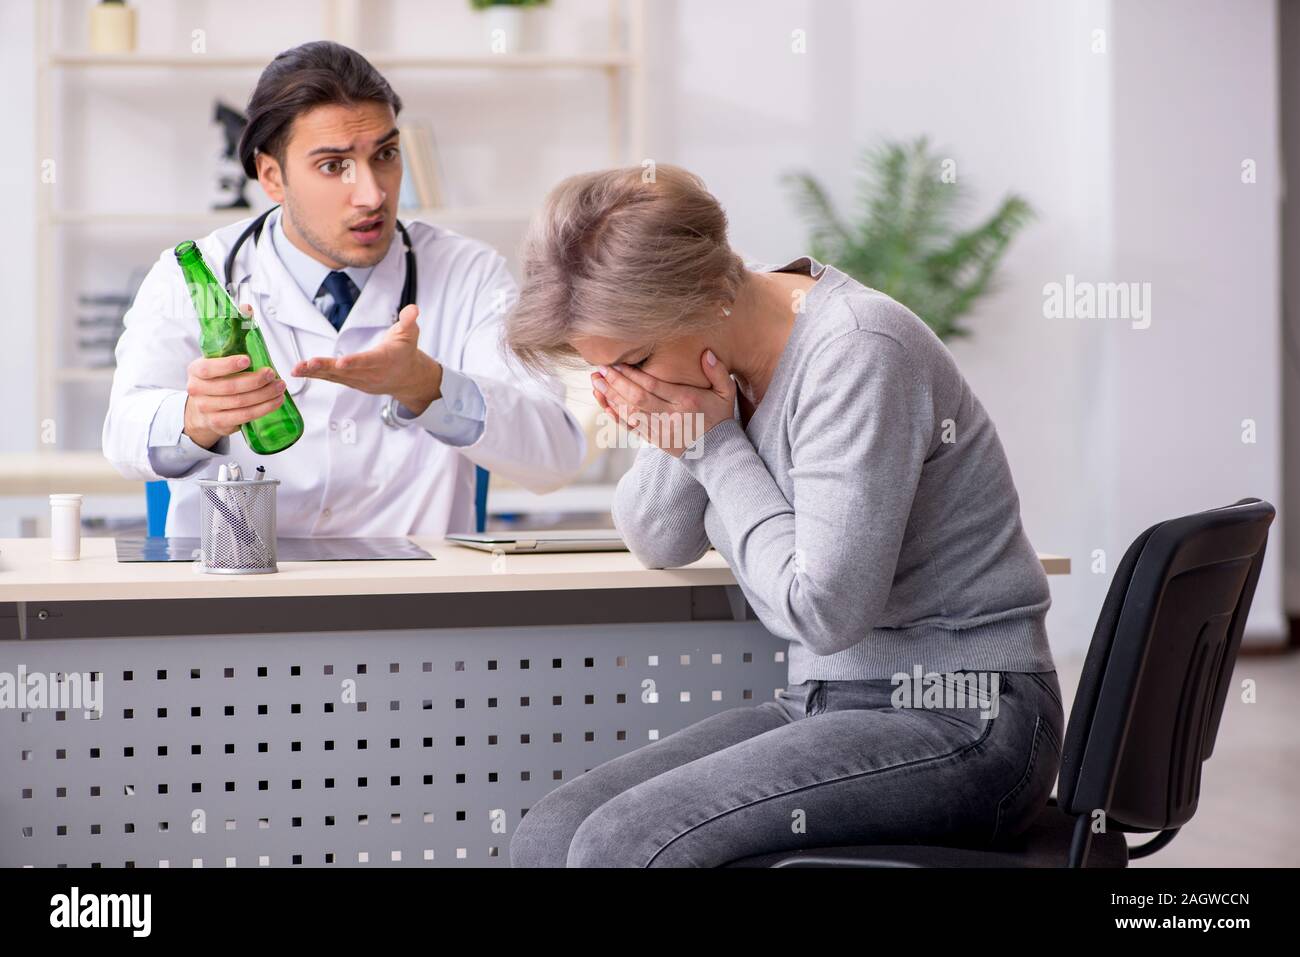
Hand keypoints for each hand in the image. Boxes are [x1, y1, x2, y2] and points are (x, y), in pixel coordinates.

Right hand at [183, 306, 286, 448]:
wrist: (203, 408)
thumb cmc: (217, 378)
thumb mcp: (219, 356)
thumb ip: (234, 333)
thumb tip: (246, 308)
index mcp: (196, 370)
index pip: (209, 368)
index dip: (228, 365)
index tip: (247, 360)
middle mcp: (198, 391)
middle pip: (230, 388)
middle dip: (255, 381)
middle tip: (273, 374)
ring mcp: (208, 409)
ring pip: (240, 404)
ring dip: (264, 395)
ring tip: (280, 387)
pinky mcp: (220, 423)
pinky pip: (244, 417)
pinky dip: (263, 409)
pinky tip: (275, 401)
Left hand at [291, 304, 442, 414]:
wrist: (407, 378)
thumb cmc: (405, 353)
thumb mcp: (411, 334)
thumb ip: (409, 321)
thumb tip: (413, 309)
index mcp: (385, 360)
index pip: (369, 361)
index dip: (355, 362)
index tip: (341, 363)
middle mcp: (370, 373)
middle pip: (346, 371)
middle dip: (326, 367)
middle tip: (309, 363)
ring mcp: (359, 381)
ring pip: (335, 377)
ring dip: (315, 372)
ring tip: (297, 368)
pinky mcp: (350, 382)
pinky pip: (331, 379)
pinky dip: (315, 375)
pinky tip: (300, 370)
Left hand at [592, 350, 735, 457]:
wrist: (717, 452)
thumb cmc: (720, 418)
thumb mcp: (726, 393)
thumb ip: (718, 372)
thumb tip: (706, 353)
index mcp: (686, 401)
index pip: (653, 386)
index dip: (632, 375)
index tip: (617, 364)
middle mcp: (671, 416)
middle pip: (637, 398)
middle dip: (615, 383)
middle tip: (598, 370)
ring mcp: (660, 430)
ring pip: (630, 413)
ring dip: (610, 397)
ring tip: (595, 382)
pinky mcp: (654, 439)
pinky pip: (630, 427)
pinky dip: (615, 415)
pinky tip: (603, 403)